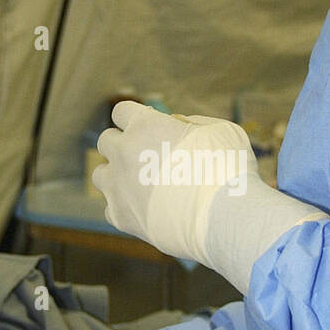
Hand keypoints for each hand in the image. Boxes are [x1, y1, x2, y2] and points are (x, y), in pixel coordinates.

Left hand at [92, 101, 256, 262]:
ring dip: (117, 177)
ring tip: (141, 186)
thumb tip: (175, 126)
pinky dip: (125, 208)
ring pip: (101, 175)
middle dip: (123, 146)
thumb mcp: (219, 130)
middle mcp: (124, 152)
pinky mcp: (121, 217)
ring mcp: (118, 186)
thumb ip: (190, 123)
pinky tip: (146, 210)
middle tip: (146, 158)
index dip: (137, 119)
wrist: (224, 218)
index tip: (150, 129)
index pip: (121, 111)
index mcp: (145, 125)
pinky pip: (111, 208)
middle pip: (106, 141)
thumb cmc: (229, 170)